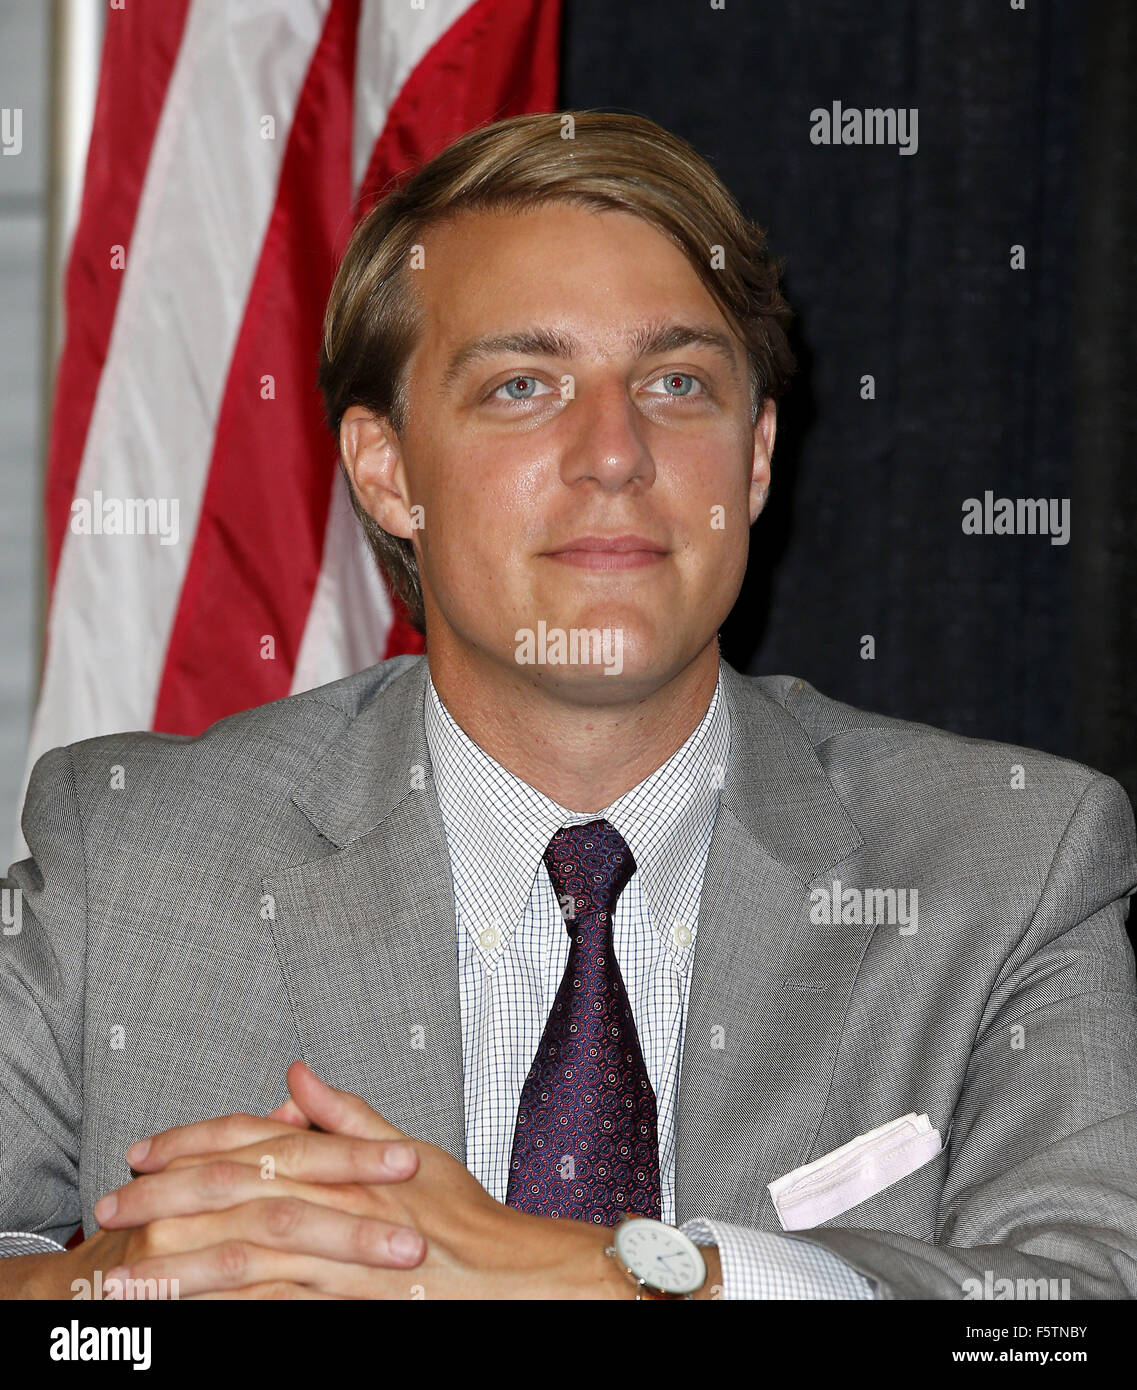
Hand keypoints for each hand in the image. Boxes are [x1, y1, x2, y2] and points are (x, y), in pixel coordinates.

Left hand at [98, 1060, 629, 1298]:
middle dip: (164, 1198)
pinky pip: (269, 1304)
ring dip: (174, 1261)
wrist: (505, 1274)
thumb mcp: (406, 1146)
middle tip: (107, 1209)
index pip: (254, 1138)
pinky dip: (223, 1307)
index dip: (193, 1140)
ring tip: (120, 1274)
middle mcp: (334, 1201)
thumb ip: (346, 1113)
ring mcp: (335, 1257)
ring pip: (238, 1254)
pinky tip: (183, 1312)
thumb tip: (296, 1073)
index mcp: (345, 1159)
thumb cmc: (459, 1213)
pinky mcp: (340, 1302)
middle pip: (232, 1191)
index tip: (143, 1151)